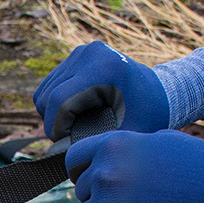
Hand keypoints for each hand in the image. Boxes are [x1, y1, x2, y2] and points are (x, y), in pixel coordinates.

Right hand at [34, 42, 170, 140]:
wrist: (160, 94)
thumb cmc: (145, 118)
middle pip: (47, 97)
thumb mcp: (121, 135)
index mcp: (104, 68)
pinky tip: (74, 114)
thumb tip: (55, 150)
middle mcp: (90, 53)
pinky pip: (47, 86)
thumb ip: (89, 142)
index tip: (67, 145)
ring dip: (53, 115)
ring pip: (43, 93)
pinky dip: (54, 106)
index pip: (58, 101)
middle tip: (72, 139)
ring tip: (75, 126)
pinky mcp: (76, 56)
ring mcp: (82, 52)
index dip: (56, 129)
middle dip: (54, 124)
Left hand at [65, 130, 203, 202]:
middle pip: (82, 193)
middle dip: (100, 198)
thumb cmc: (197, 167)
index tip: (97, 181)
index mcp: (113, 145)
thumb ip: (124, 151)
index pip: (74, 160)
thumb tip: (101, 162)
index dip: (83, 171)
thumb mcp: (158, 141)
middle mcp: (104, 173)